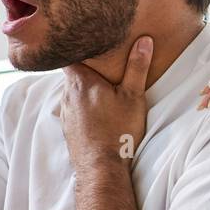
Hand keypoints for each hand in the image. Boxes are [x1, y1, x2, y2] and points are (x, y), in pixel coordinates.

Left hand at [60, 36, 153, 169]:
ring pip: (71, 92)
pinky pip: (73, 109)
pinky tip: (98, 112)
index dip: (76, 46)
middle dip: (85, 68)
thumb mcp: (133, 96)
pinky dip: (82, 106)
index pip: (68, 54)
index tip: (88, 42)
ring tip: (103, 89)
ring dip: (84, 89)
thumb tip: (144, 41)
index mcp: (80, 82)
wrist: (101, 168)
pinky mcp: (68, 128)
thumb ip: (137, 67)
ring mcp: (65, 113)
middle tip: (103, 64)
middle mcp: (67, 95)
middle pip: (71, 73)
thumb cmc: (118, 130)